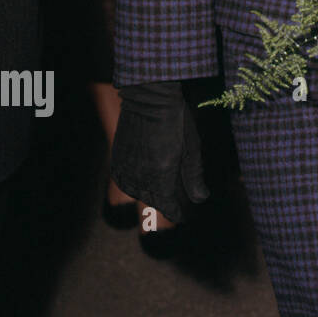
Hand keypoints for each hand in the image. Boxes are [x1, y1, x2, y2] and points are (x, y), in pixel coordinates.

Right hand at [111, 81, 207, 223]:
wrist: (150, 99)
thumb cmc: (176, 121)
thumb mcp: (192, 148)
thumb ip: (194, 177)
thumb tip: (201, 200)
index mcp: (161, 175)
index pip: (168, 205)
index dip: (176, 213)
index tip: (183, 218)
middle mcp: (140, 175)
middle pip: (152, 200)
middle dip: (164, 204)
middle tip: (175, 207)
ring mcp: (126, 167)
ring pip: (136, 192)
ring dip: (148, 195)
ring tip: (159, 195)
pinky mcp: (117, 158)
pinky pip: (123, 180)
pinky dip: (132, 185)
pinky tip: (140, 182)